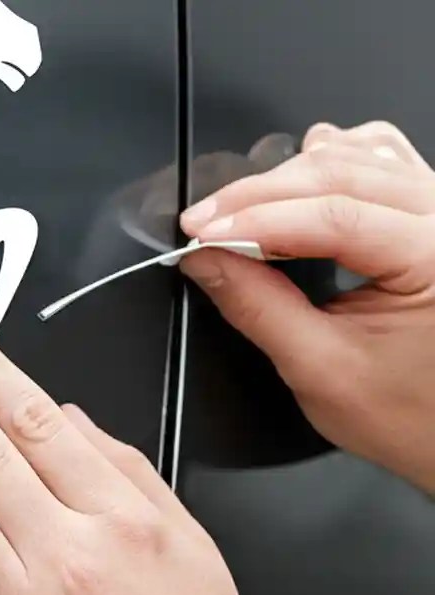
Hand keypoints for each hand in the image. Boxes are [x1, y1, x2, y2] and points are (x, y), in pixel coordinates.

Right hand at [179, 120, 434, 489]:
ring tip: (235, 210)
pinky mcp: (430, 214)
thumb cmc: (413, 416)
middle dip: (259, 194)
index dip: (257, 219)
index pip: (336, 215)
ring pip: (357, 158)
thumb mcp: (321, 370)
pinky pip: (383, 159)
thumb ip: (258, 308)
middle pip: (341, 174)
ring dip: (287, 178)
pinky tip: (297, 178)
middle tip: (202, 221)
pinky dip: (333, 161)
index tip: (202, 233)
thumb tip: (206, 259)